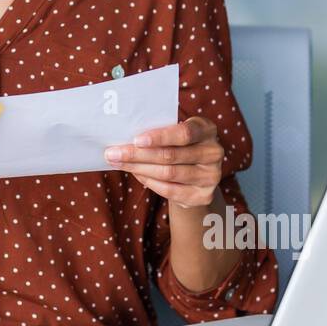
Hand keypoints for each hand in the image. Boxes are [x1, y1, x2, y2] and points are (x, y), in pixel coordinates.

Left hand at [105, 117, 223, 207]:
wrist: (198, 172)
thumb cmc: (180, 145)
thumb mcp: (175, 132)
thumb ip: (159, 131)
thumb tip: (124, 136)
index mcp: (207, 129)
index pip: (184, 133)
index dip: (160, 137)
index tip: (136, 140)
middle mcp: (213, 152)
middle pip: (171, 156)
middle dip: (138, 155)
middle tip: (112, 153)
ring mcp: (211, 176)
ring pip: (168, 174)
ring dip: (138, 169)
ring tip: (118, 163)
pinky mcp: (204, 196)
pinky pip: (170, 190)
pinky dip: (149, 182)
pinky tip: (136, 174)